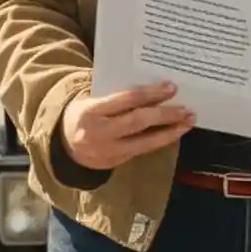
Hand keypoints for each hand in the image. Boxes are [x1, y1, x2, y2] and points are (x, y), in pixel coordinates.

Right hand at [59, 81, 195, 170]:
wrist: (62, 144)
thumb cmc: (84, 113)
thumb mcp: (92, 98)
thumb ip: (117, 95)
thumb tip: (154, 88)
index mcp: (92, 111)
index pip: (127, 100)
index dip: (151, 93)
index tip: (171, 88)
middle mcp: (99, 133)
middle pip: (138, 122)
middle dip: (165, 115)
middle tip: (186, 108)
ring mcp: (107, 152)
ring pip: (145, 143)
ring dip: (170, 132)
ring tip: (188, 122)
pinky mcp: (115, 163)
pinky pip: (142, 151)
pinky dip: (159, 141)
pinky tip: (174, 133)